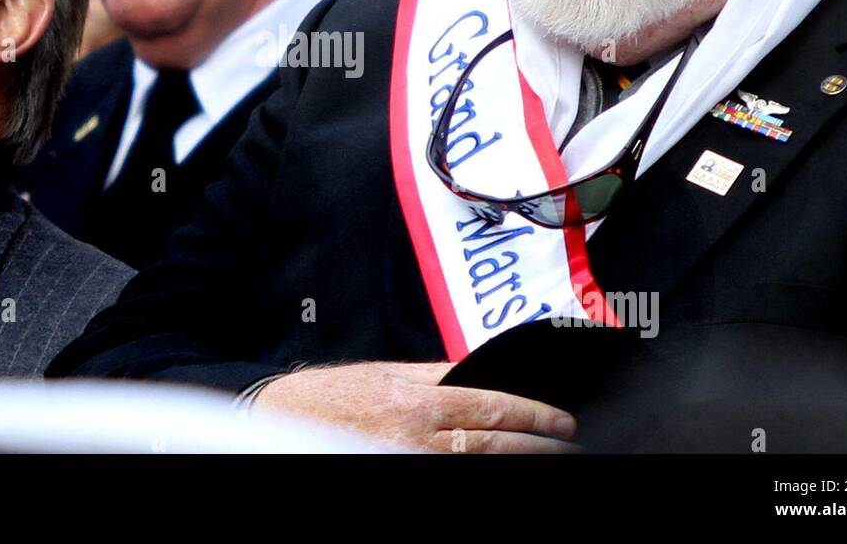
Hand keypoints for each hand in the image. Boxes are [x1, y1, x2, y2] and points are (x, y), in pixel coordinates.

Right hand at [252, 361, 577, 452]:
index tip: (560, 422)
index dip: (531, 415)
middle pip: (490, 442)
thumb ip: (435, 374)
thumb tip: (480, 371)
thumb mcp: (386, 374)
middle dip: (535, 445)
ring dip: (513, 462)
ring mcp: (403, 459)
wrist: (280, 419)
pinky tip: (496, 470)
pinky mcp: (392, 470)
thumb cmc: (330, 396)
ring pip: (474, 464)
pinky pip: (445, 476)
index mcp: (414, 400)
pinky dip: (476, 472)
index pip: (489, 405)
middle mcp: (413, 434)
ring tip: (544, 458)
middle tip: (566, 445)